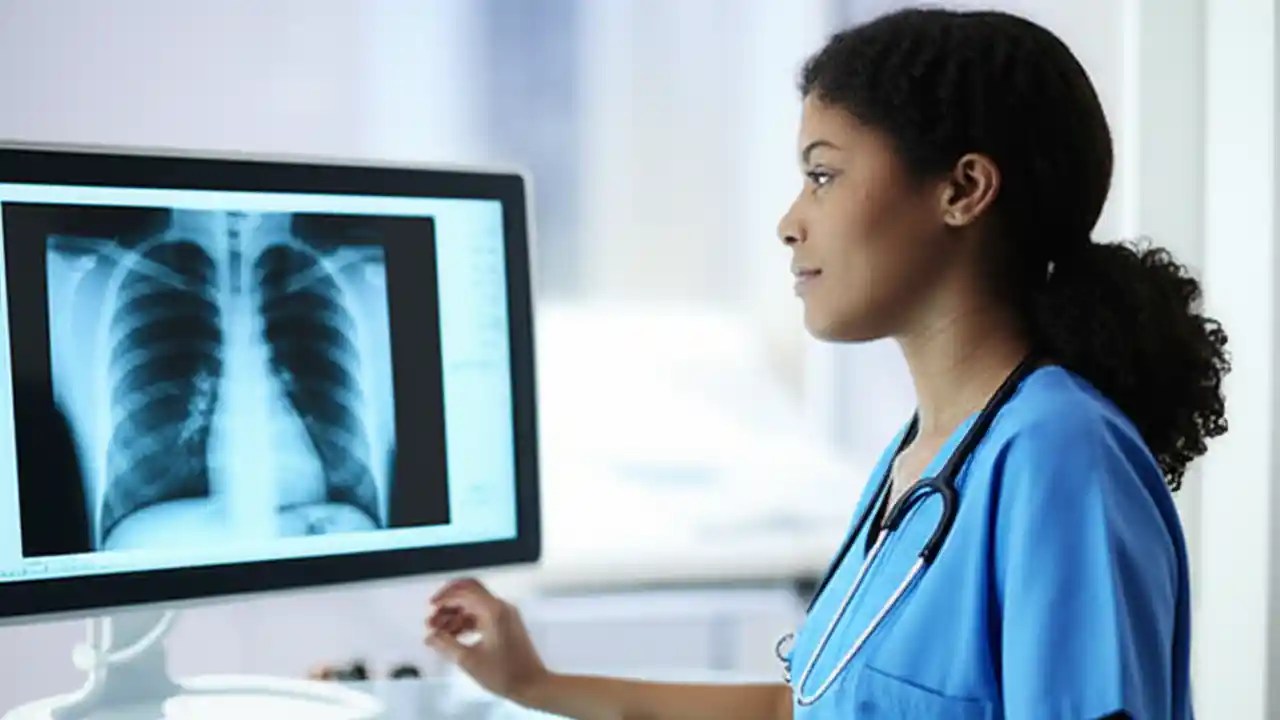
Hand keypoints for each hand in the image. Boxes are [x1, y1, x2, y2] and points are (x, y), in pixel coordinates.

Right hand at [424, 578, 551, 703]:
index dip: (445, 598)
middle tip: (432, 623)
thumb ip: (446, 644)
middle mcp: (501, 607)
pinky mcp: (507, 625)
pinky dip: (467, 623)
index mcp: (493, 610)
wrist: (532, 685)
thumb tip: (429, 637)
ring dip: (456, 616)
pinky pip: (483, 616)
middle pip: (470, 595)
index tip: (431, 609)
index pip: (465, 591)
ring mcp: (505, 615)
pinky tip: (454, 637)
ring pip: (475, 606)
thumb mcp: (469, 660)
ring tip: (439, 634)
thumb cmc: (502, 673)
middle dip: (449, 606)